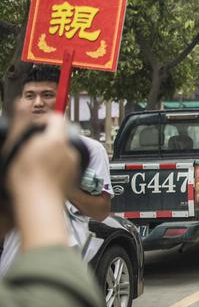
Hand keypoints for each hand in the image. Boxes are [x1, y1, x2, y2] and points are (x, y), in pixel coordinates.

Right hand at [1, 101, 77, 246]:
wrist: (38, 204)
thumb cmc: (26, 178)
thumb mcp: (17, 145)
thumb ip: (22, 122)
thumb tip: (22, 102)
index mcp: (57, 139)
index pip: (57, 118)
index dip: (44, 120)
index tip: (33, 128)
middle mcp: (69, 149)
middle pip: (60, 133)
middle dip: (47, 136)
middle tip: (31, 146)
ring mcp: (73, 163)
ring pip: (63, 149)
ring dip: (51, 151)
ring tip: (35, 161)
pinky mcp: (73, 176)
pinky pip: (65, 163)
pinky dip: (56, 164)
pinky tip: (42, 172)